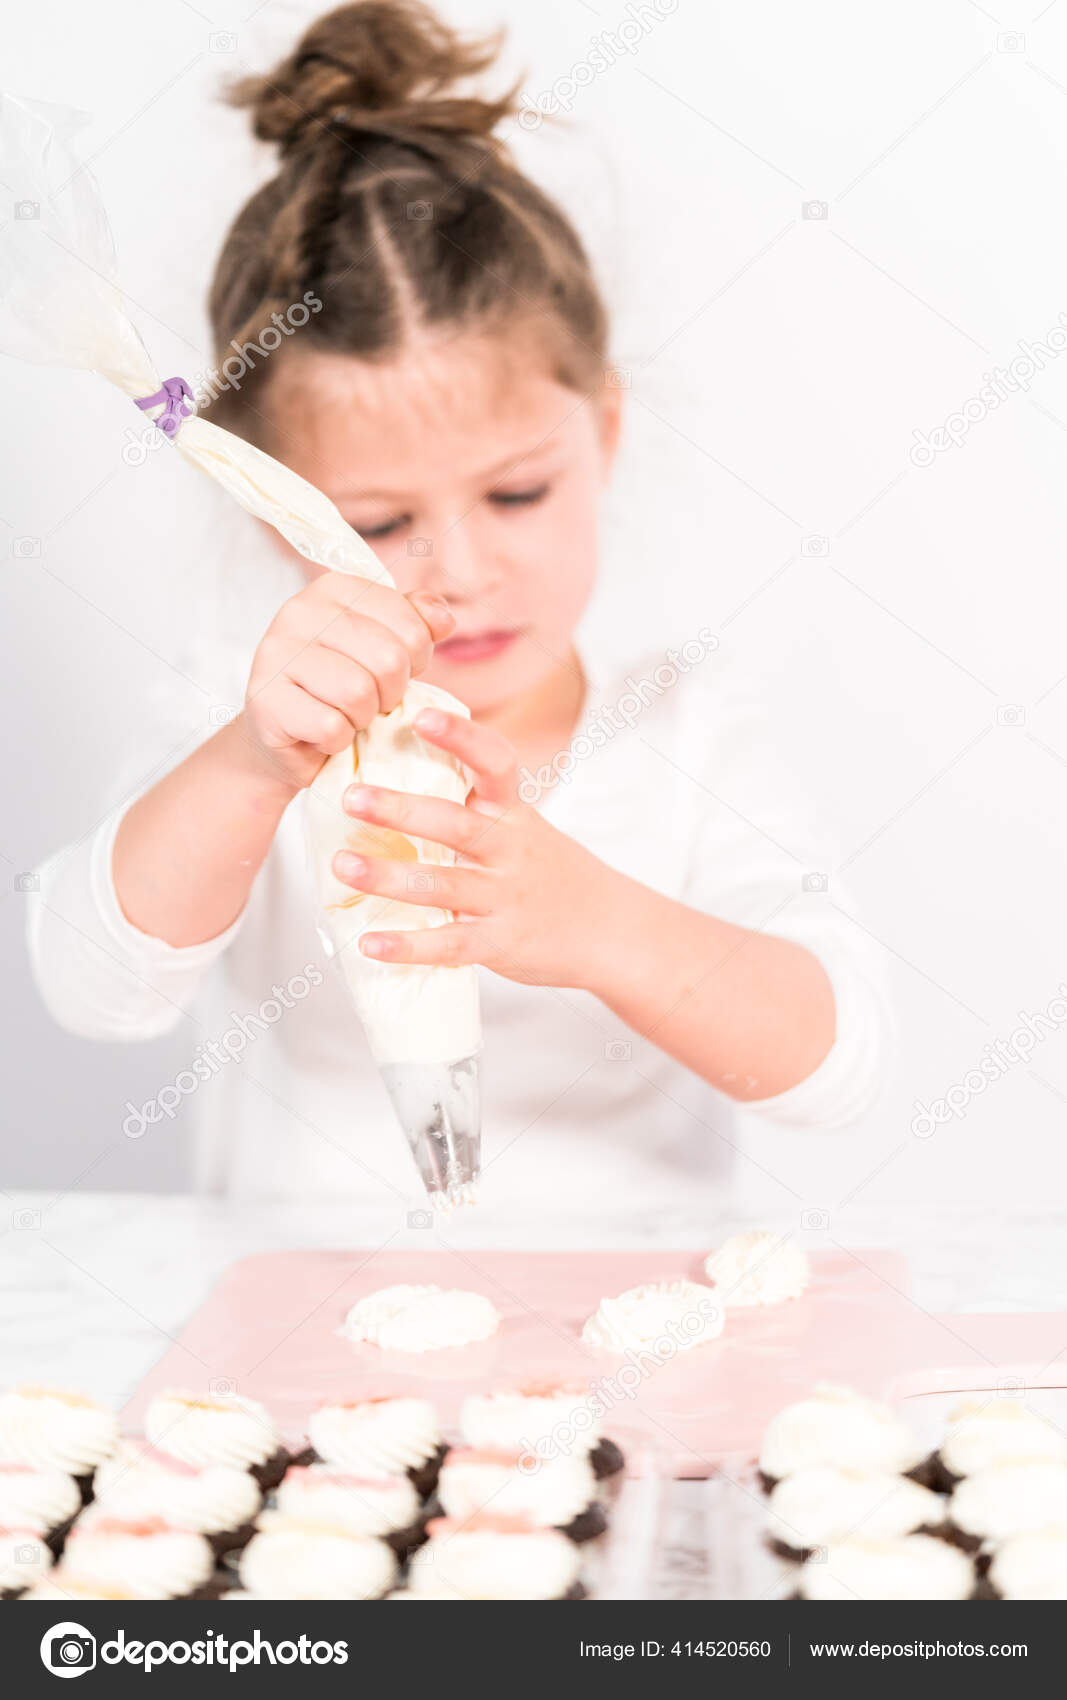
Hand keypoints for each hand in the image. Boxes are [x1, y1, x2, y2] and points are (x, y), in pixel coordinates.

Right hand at [238, 572, 455, 788]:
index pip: (412, 624)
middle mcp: (300, 610)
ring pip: (358, 693)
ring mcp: (276, 653)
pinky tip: (322, 733)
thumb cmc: (341, 688)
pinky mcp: (265, 699)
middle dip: (391, 693)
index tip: (391, 670)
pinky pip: (331, 726)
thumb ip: (417, 624)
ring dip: (363, 718)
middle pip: (388, 659)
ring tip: (345, 714)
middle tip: (370, 700)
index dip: (416, 660)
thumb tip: (444, 618)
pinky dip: (338, 740)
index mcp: (336, 588)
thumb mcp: (385, 647)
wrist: (287, 739)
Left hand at [332, 707, 615, 990]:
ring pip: (442, 884)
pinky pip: (450, 944)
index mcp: (513, 814)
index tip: (422, 716)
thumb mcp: (523, 827)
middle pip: (454, 825)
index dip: (462, 738)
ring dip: (388, 875)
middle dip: (400, 810)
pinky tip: (370, 943)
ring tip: (342, 865)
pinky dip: (408, 946)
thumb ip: (472, 806)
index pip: (495, 764)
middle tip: (351, 797)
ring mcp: (504, 898)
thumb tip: (397, 770)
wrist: (612, 932)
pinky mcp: (499, 944)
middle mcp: (510, 850)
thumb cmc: (551, 873)